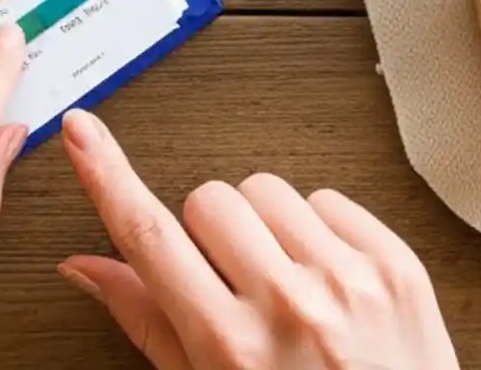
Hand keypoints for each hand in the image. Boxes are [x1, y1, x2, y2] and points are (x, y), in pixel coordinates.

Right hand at [57, 110, 458, 369]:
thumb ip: (146, 322)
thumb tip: (86, 267)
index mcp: (229, 346)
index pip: (149, 236)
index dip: (107, 177)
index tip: (82, 134)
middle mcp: (289, 307)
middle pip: (208, 199)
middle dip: (206, 233)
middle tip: (227, 283)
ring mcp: (349, 282)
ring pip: (266, 190)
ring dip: (262, 227)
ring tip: (282, 283)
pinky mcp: (397, 266)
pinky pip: (328, 199)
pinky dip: (317, 231)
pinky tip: (323, 280)